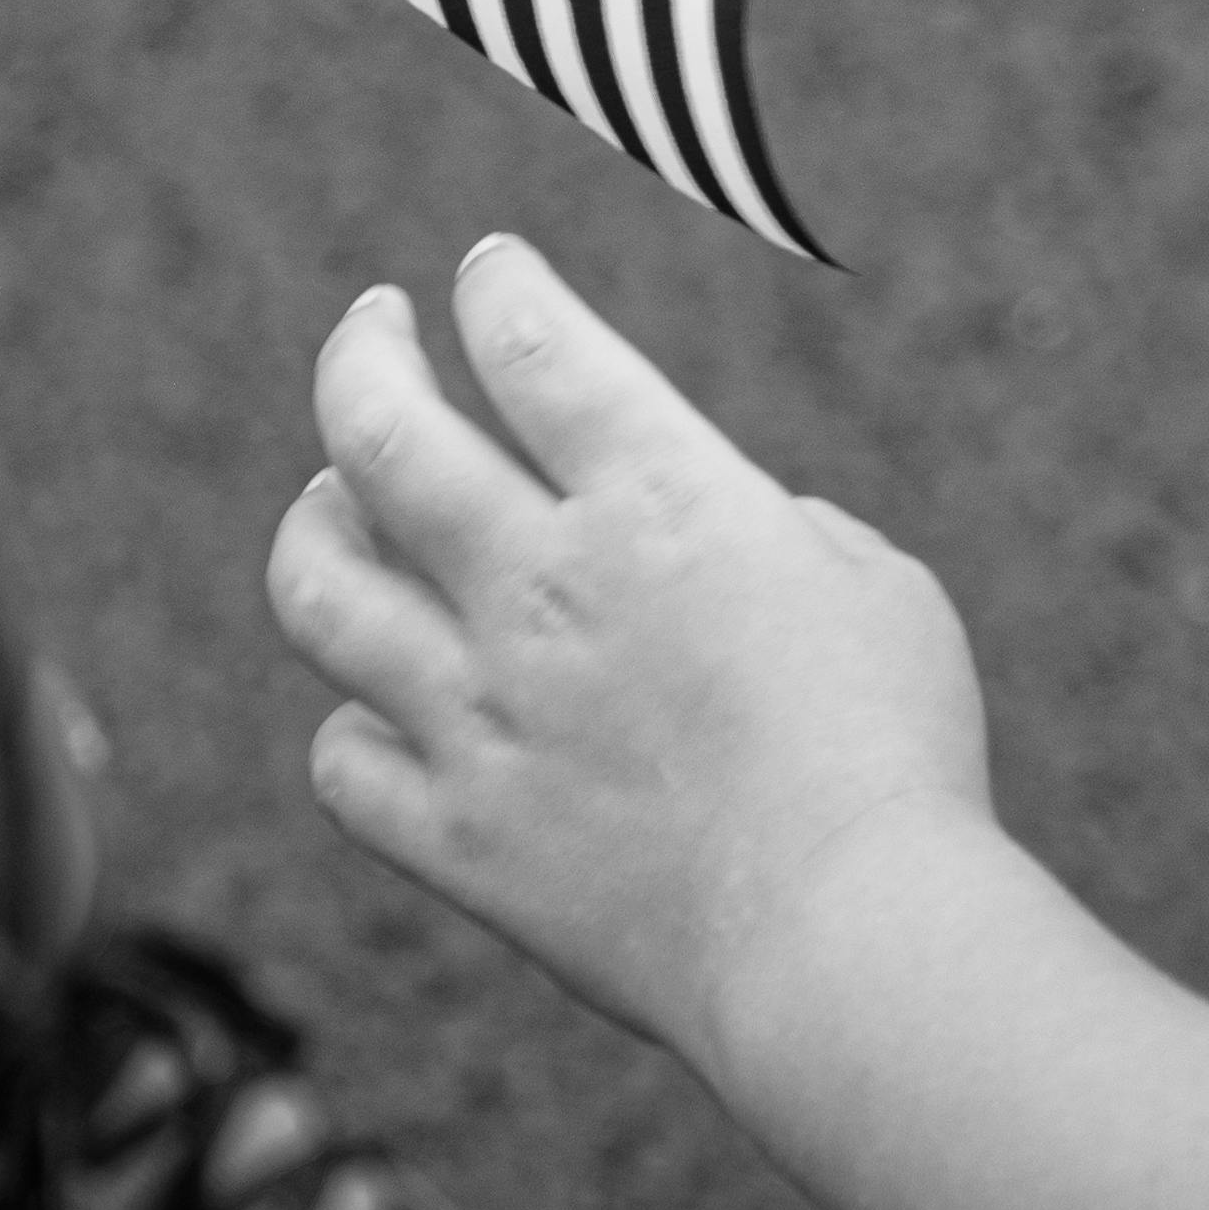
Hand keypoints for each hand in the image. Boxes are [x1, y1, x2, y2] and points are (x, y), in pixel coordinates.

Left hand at [268, 243, 995, 1082]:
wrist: (846, 937)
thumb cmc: (894, 749)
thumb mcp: (872, 584)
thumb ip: (775, 532)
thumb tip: (732, 537)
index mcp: (657, 497)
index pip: (531, 342)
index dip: (499, 288)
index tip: (489, 272)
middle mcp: (541, 585)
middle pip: (379, 428)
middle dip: (361, 351)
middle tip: (372, 325)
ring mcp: (483, 714)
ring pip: (318, 587)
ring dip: (314, 524)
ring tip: (331, 500)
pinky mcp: (461, 839)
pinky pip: (343, 763)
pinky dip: (352, 727)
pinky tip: (382, 708)